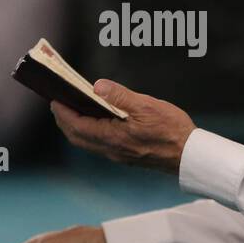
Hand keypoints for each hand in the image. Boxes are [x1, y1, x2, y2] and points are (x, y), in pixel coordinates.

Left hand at [51, 80, 195, 175]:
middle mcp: (111, 150)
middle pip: (77, 137)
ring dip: (76, 127)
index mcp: (113, 137)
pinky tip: (97, 119)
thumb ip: (120, 96)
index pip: (77, 126)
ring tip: (73, 109)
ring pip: (87, 142)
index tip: (54, 99)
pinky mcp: (126, 156)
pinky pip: (99, 144)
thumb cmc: (171, 130)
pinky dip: (90, 131)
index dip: (63, 113)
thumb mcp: (146, 106)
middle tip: (58, 103)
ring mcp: (118, 155)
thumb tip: (97, 86)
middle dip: (64, 120)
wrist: (189, 156)